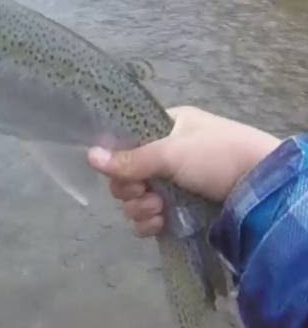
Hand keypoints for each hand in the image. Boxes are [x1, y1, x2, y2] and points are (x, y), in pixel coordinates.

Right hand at [88, 106, 280, 236]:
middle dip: (131, 189)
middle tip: (145, 194)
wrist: (263, 188)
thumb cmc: (218, 156)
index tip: (125, 171)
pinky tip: (159, 224)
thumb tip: (88, 156)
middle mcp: (167, 154)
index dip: (119, 159)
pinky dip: (149, 223)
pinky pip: (150, 218)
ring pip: (136, 198)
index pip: (125, 141)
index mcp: (165, 128)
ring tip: (158, 211)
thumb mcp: (171, 152)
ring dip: (140, 208)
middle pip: (126, 174)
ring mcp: (175, 184)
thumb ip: (130, 159)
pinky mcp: (182, 210)